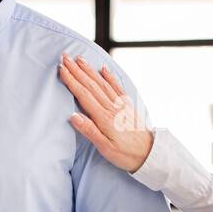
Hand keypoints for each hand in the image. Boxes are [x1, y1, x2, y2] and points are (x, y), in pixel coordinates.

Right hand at [58, 53, 152, 172]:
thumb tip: (73, 116)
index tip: (61, 68)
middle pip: (91, 85)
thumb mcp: (105, 148)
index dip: (71, 81)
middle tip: (65, 56)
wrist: (151, 154)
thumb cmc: (126, 155)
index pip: (83, 94)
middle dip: (77, 70)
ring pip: (102, 83)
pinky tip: (103, 69)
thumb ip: (89, 131)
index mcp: (104, 117)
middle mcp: (112, 107)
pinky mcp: (128, 106)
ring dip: (90, 70)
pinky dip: (109, 76)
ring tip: (79, 59)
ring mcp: (121, 105)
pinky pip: (117, 87)